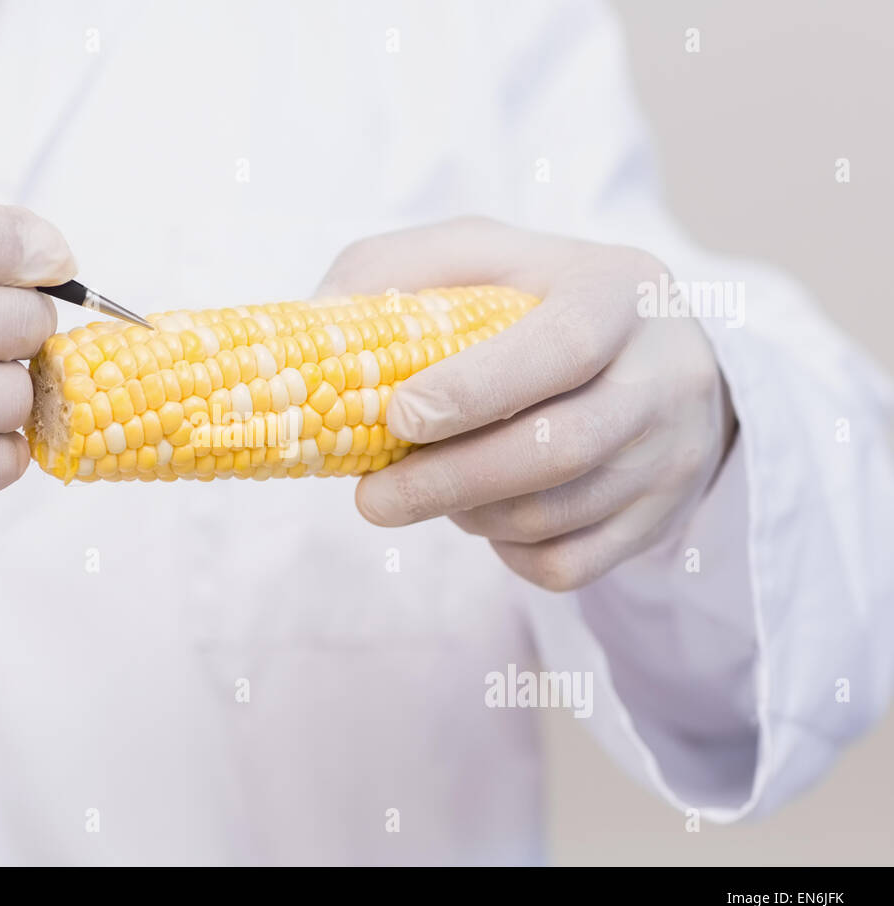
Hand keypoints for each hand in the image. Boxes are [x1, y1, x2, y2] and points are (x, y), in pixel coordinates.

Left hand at [318, 217, 736, 590]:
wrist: (657, 359)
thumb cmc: (541, 301)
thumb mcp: (481, 255)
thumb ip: (400, 268)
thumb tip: (317, 315)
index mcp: (621, 291)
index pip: (562, 346)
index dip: (478, 389)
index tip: (400, 415)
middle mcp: (665, 375)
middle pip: (560, 450)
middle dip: (450, 482)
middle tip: (371, 501)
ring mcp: (671, 455)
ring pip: (555, 515)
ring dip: (470, 514)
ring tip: (429, 489)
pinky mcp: (659, 518)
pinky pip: (568, 566)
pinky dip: (505, 552)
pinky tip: (483, 514)